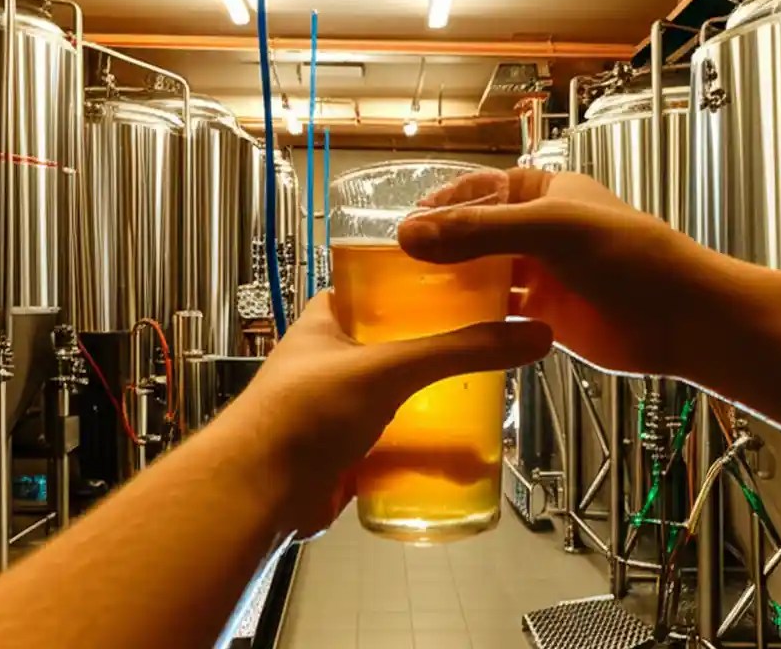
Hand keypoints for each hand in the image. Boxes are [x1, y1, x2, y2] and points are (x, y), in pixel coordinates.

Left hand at [234, 292, 551, 535]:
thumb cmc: (294, 417)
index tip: (464, 284)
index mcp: (328, 322)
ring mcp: (340, 412)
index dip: (418, 284)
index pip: (378, 286)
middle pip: (399, 347)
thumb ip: (460, 349)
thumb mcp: (388, 366)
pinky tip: (461, 462)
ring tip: (485, 400)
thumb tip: (524, 335)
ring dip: (438, 405)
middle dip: (441, 352)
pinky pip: (397, 451)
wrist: (256, 496)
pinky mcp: (348, 457)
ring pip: (401, 401)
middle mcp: (333, 364)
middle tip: (486, 346)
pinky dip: (428, 457)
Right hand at [399, 168, 716, 376]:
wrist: (682, 319)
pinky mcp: (547, 316)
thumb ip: (479, 231)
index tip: (407, 220)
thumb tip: (412, 234)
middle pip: (477, 232)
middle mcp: (541, 232)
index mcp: (546, 194)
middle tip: (400, 261)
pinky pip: (501, 312)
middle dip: (442, 244)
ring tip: (413, 294)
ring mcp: (544, 275)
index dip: (445, 201)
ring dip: (455, 282)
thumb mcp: (550, 230)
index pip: (482, 188)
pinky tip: (450, 325)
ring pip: (486, 273)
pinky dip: (476, 317)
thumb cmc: (633, 258)